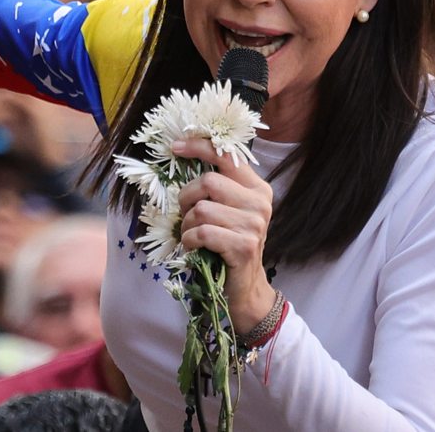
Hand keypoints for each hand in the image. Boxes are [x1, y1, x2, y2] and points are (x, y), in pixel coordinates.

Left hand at [173, 138, 276, 331]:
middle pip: (207, 182)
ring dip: (186, 225)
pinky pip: (202, 233)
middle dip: (186, 198)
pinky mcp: (244, 246)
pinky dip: (189, 240)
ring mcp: (254, 225)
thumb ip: (216, 186)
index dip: (198, 147)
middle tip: (187, 215)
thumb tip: (182, 155)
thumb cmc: (228, 243)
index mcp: (257, 188)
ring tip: (193, 235)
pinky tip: (195, 247)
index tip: (175, 147)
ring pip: (201, 209)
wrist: (245, 287)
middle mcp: (260, 203)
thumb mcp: (227, 210)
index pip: (226, 156)